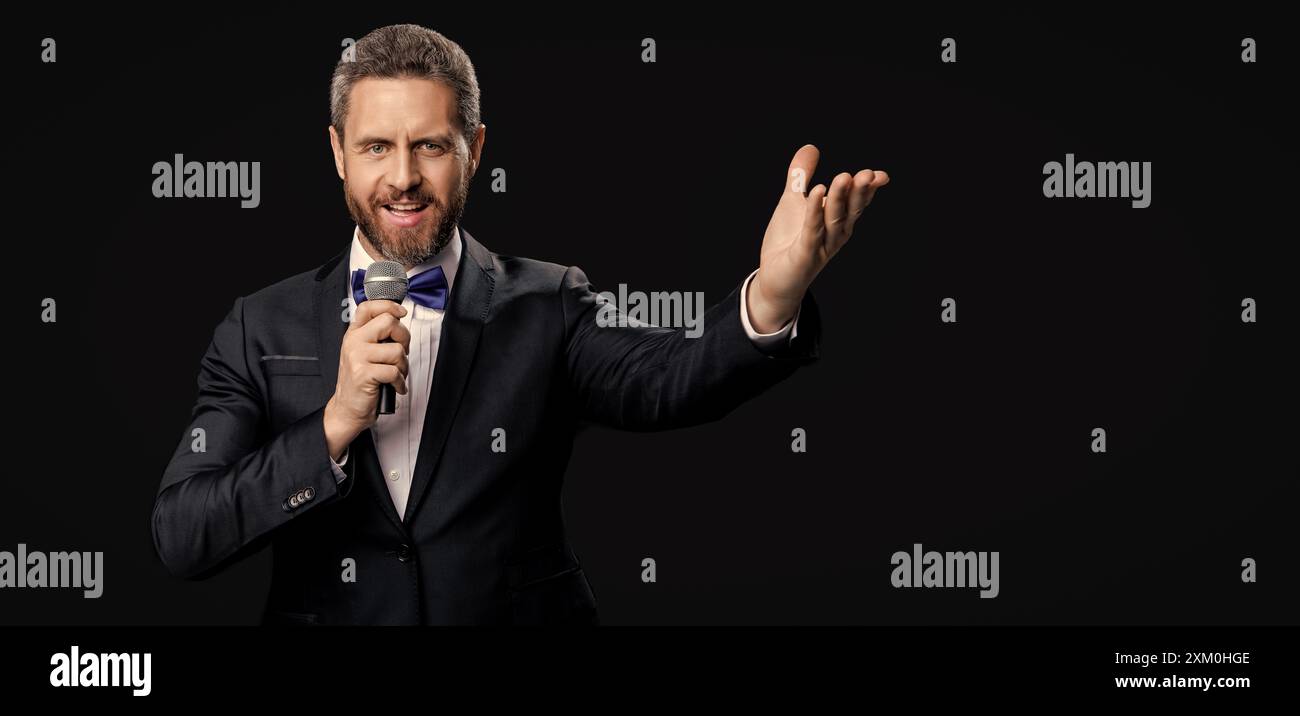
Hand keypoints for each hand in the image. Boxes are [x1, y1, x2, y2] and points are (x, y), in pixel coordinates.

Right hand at [323, 300, 410, 459]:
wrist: (347, 408)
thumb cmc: (360, 381)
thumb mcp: (363, 353)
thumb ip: (376, 337)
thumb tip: (398, 322)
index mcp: (354, 334)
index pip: (368, 307)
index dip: (388, 305)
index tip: (401, 312)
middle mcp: (354, 341)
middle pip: (389, 322)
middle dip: (404, 338)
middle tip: (401, 352)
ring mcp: (357, 356)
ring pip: (397, 350)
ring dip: (403, 366)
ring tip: (395, 374)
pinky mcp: (364, 373)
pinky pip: (394, 371)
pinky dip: (400, 382)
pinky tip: (394, 386)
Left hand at [748, 144, 889, 331]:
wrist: (774, 278)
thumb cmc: (788, 241)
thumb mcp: (793, 202)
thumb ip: (801, 175)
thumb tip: (811, 147)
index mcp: (837, 221)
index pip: (856, 203)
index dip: (868, 190)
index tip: (879, 175)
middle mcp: (835, 234)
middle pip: (850, 209)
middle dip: (859, 192)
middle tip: (867, 174)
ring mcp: (822, 245)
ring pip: (834, 219)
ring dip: (840, 198)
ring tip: (844, 177)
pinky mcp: (805, 255)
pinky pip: (812, 231)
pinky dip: (814, 212)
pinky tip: (816, 194)